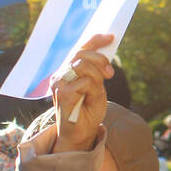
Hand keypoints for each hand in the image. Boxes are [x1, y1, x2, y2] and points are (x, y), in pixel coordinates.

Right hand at [51, 33, 114, 152]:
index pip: (79, 49)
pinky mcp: (63, 94)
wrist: (81, 134)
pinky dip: (94, 88)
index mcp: (67, 71)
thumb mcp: (96, 87)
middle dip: (100, 59)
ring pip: (82, 65)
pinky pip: (84, 82)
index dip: (94, 40)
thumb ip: (97, 72)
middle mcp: (60, 75)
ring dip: (97, 75)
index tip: (110, 37)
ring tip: (100, 88)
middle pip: (80, 53)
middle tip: (110, 73)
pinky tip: (92, 98)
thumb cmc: (88, 111)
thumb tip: (105, 55)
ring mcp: (59, 84)